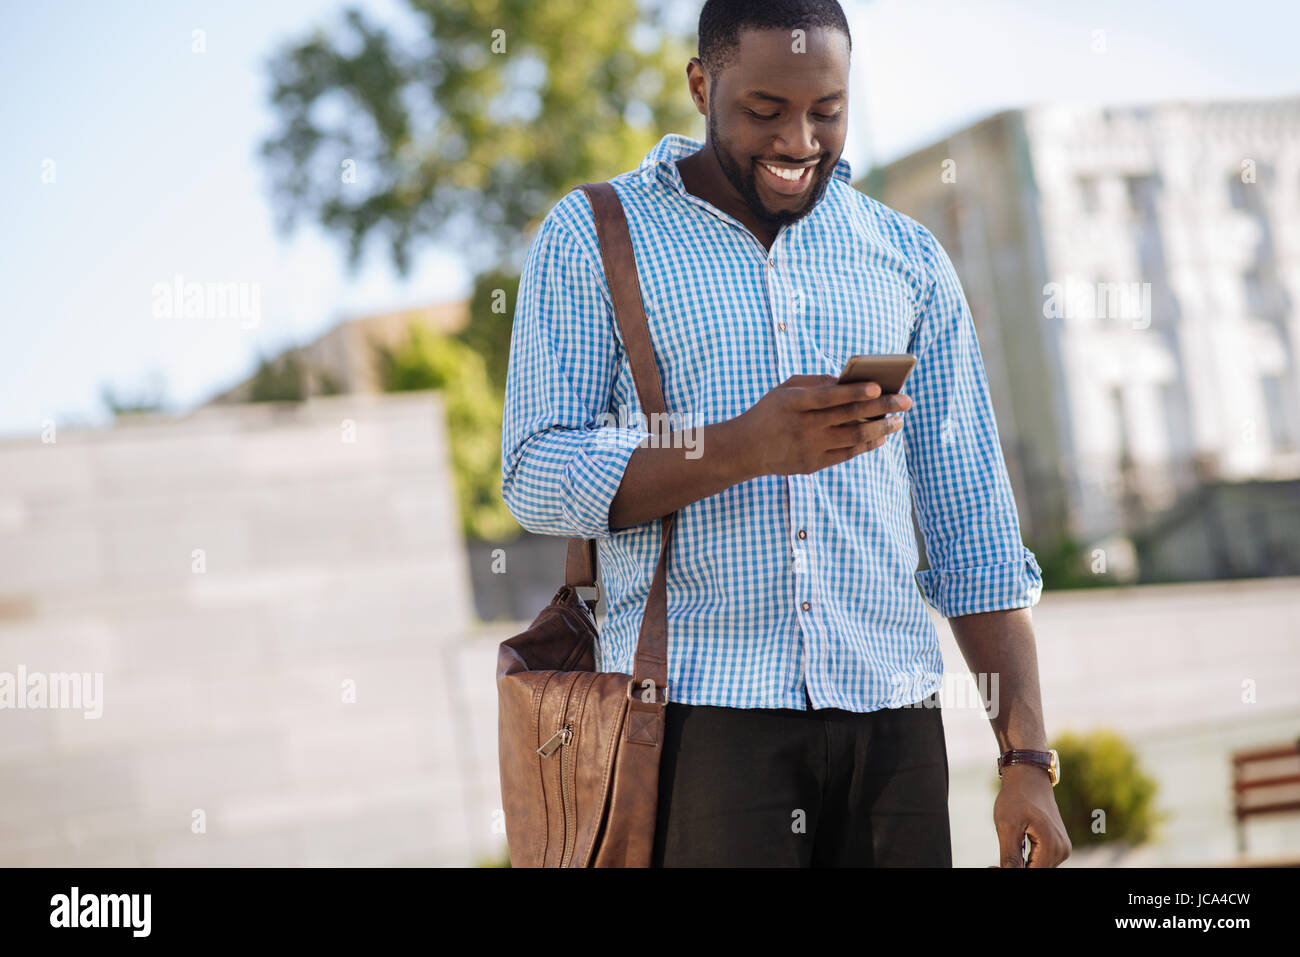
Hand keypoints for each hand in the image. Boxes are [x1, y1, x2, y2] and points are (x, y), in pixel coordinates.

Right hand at [735, 374, 912, 477]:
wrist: (747, 449)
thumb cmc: (771, 411)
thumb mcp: (785, 389)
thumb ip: (816, 382)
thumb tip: (852, 381)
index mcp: (793, 403)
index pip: (828, 397)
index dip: (854, 391)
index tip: (879, 385)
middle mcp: (803, 427)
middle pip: (849, 416)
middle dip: (882, 407)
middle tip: (906, 401)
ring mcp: (809, 448)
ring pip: (854, 437)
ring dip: (881, 428)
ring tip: (899, 420)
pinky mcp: (814, 464)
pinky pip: (848, 454)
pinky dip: (867, 444)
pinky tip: (882, 436)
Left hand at [988, 764, 1070, 867]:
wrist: (1028, 778)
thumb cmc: (1016, 798)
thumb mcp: (1007, 826)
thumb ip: (1010, 855)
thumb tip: (1008, 873)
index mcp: (1052, 846)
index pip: (1032, 873)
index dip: (1011, 872)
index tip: (991, 866)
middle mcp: (1062, 850)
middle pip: (1037, 871)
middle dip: (1017, 869)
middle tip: (993, 864)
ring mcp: (1062, 847)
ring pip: (1039, 867)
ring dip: (1022, 865)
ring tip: (1006, 849)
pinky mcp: (1058, 844)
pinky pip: (1042, 860)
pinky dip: (1028, 859)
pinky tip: (1017, 847)